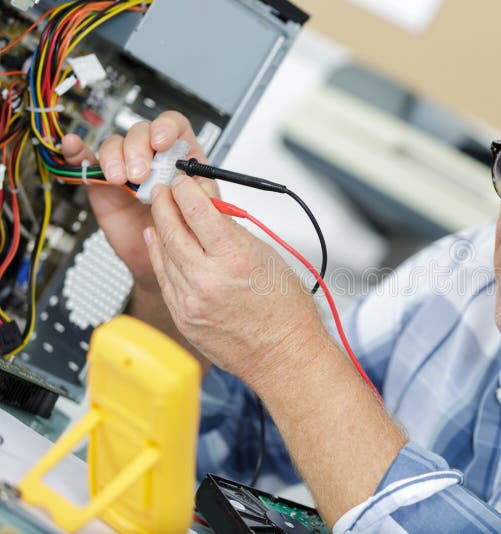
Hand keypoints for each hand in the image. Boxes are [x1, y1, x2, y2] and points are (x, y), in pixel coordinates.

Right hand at [61, 111, 216, 290]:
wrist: (163, 260)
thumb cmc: (185, 231)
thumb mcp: (201, 213)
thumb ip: (204, 196)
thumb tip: (200, 184)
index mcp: (181, 158)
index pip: (173, 126)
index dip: (166, 127)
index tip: (162, 143)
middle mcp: (153, 158)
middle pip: (141, 132)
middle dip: (139, 149)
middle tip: (140, 175)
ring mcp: (126, 168)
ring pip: (115, 144)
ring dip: (115, 157)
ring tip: (121, 180)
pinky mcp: (103, 182)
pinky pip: (86, 160)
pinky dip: (77, 150)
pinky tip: (74, 146)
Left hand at [143, 176, 321, 376]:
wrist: (284, 355)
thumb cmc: (286, 310)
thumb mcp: (267, 255)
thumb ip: (233, 229)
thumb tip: (212, 205)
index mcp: (235, 259)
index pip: (198, 211)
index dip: (186, 189)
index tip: (183, 180)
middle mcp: (209, 279)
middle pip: (173, 229)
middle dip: (166, 204)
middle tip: (164, 189)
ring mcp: (191, 301)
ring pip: (163, 252)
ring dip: (160, 227)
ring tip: (160, 212)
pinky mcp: (183, 317)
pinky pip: (164, 278)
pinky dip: (159, 256)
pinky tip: (158, 242)